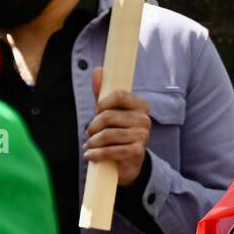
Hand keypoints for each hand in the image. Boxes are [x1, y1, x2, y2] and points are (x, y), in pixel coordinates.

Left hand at [85, 67, 151, 185]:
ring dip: (93, 142)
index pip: (120, 95)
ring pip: (107, 134)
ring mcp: (142, 136)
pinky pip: (111, 150)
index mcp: (141, 105)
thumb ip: (102, 93)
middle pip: (109, 116)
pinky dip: (96, 154)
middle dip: (93, 126)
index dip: (103, 103)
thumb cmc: (118, 133)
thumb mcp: (110, 112)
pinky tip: (91, 155)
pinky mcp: (137, 151)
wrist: (129, 163)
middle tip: (89, 133)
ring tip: (89, 145)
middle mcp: (145, 119)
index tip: (96, 111)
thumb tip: (97, 70)